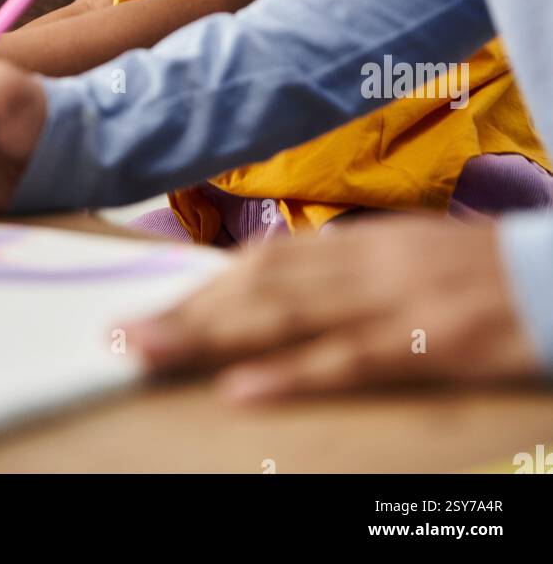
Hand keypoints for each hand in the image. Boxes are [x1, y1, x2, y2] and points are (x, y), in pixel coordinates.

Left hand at [126, 215, 541, 398]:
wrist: (551, 274)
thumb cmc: (476, 271)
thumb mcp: (404, 255)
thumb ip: (343, 268)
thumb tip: (274, 283)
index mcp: (357, 243)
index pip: (263, 262)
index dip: (203, 287)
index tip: (151, 307)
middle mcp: (362, 263)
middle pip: (258, 287)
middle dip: (186, 311)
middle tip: (121, 335)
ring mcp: (390, 301)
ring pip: (285, 316)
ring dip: (210, 334)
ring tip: (151, 352)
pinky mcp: (424, 342)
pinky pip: (347, 361)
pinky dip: (290, 374)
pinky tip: (242, 388)